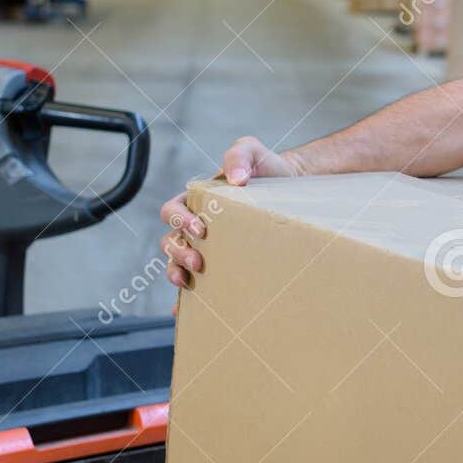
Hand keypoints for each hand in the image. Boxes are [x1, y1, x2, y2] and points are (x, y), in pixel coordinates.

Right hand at [160, 137, 304, 288]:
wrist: (293, 187)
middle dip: (178, 251)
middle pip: (169, 240)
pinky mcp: (223, 263)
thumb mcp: (253, 151)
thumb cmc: (268, 169)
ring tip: (191, 280)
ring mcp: (208, 246)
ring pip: (176, 262)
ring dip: (176, 272)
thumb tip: (235, 178)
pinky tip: (185, 310)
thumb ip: (239, 154)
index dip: (179, 220)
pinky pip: (197, 283)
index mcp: (197, 200)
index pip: (172, 211)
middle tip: (198, 261)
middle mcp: (197, 225)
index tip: (201, 229)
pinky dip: (186, 299)